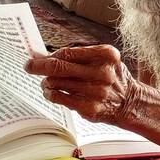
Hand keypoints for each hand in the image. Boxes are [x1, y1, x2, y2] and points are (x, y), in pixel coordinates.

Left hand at [25, 44, 142, 123]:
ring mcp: (96, 91)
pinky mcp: (89, 107)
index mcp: (106, 55)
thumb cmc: (111, 77)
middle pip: (59, 67)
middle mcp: (102, 72)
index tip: (35, 56)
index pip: (68, 53)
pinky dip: (50, 94)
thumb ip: (78, 56)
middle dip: (39, 66)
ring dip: (46, 82)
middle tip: (28, 66)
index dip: (48, 55)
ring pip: (56, 82)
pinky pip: (59, 97)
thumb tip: (45, 55)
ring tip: (46, 82)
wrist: (130, 102)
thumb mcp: (102, 60)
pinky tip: (49, 92)